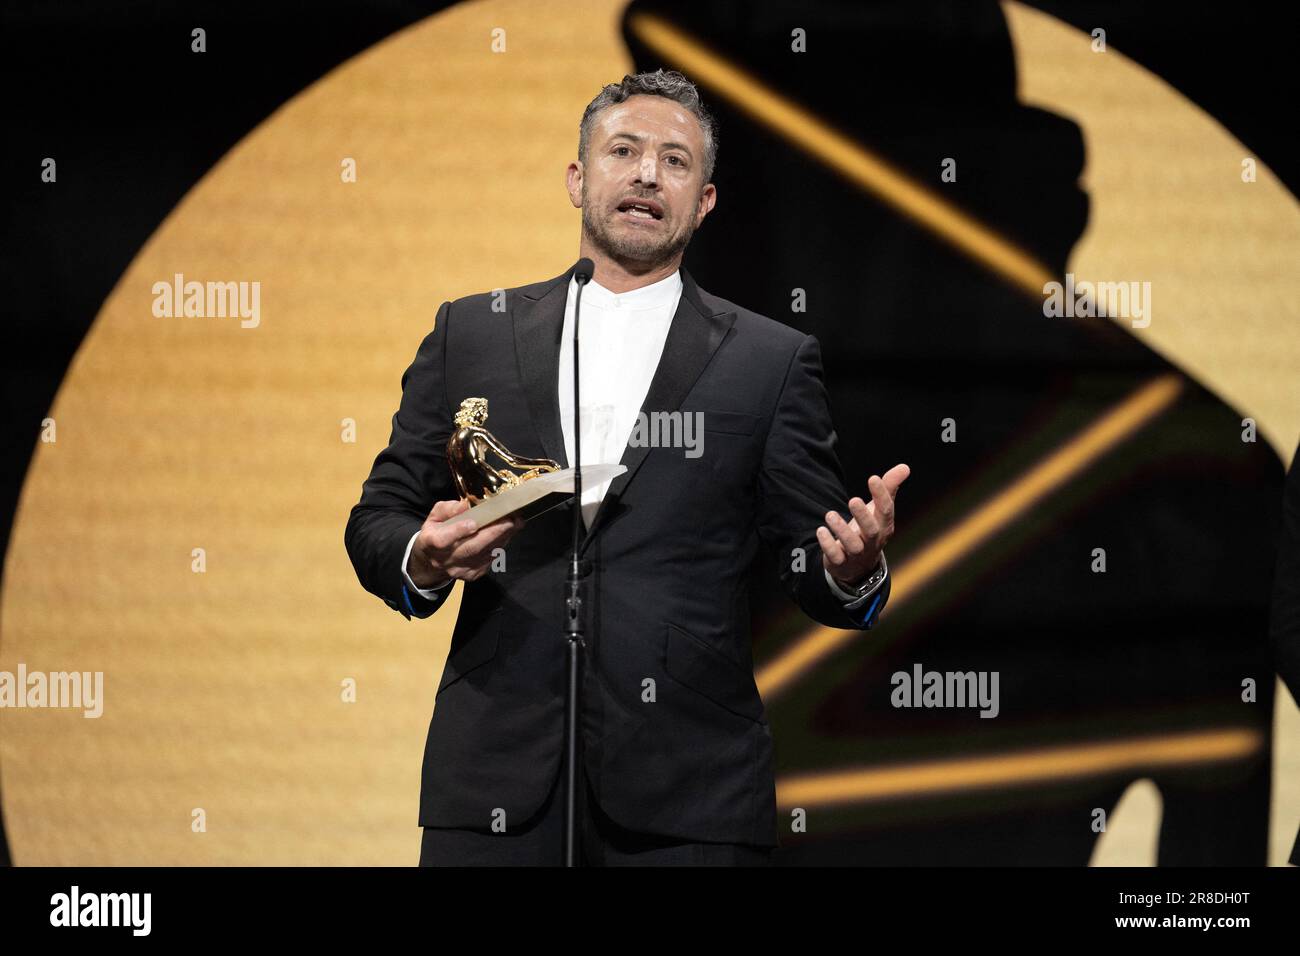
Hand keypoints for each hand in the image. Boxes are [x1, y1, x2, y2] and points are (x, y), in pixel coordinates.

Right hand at [408, 499, 524, 587]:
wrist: (433, 563)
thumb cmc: (436, 533)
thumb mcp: (434, 517)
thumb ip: (448, 509)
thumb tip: (465, 505)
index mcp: (432, 542)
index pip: (444, 540)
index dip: (459, 531)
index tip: (474, 523)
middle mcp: (447, 559)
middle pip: (472, 548)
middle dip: (494, 532)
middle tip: (511, 519)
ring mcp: (461, 569)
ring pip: (486, 553)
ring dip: (504, 537)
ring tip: (516, 522)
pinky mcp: (474, 574)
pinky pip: (491, 558)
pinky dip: (501, 544)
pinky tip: (508, 533)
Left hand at [818, 463, 909, 588]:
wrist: (859, 565)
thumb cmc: (870, 528)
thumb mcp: (879, 510)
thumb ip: (889, 487)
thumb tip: (905, 467)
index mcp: (884, 526)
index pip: (886, 511)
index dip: (881, 495)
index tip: (873, 478)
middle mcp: (872, 541)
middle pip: (871, 530)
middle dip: (863, 516)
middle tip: (853, 500)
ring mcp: (857, 553)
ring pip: (853, 545)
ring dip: (841, 530)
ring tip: (829, 514)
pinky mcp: (841, 562)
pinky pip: (836, 556)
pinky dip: (828, 545)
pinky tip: (821, 530)